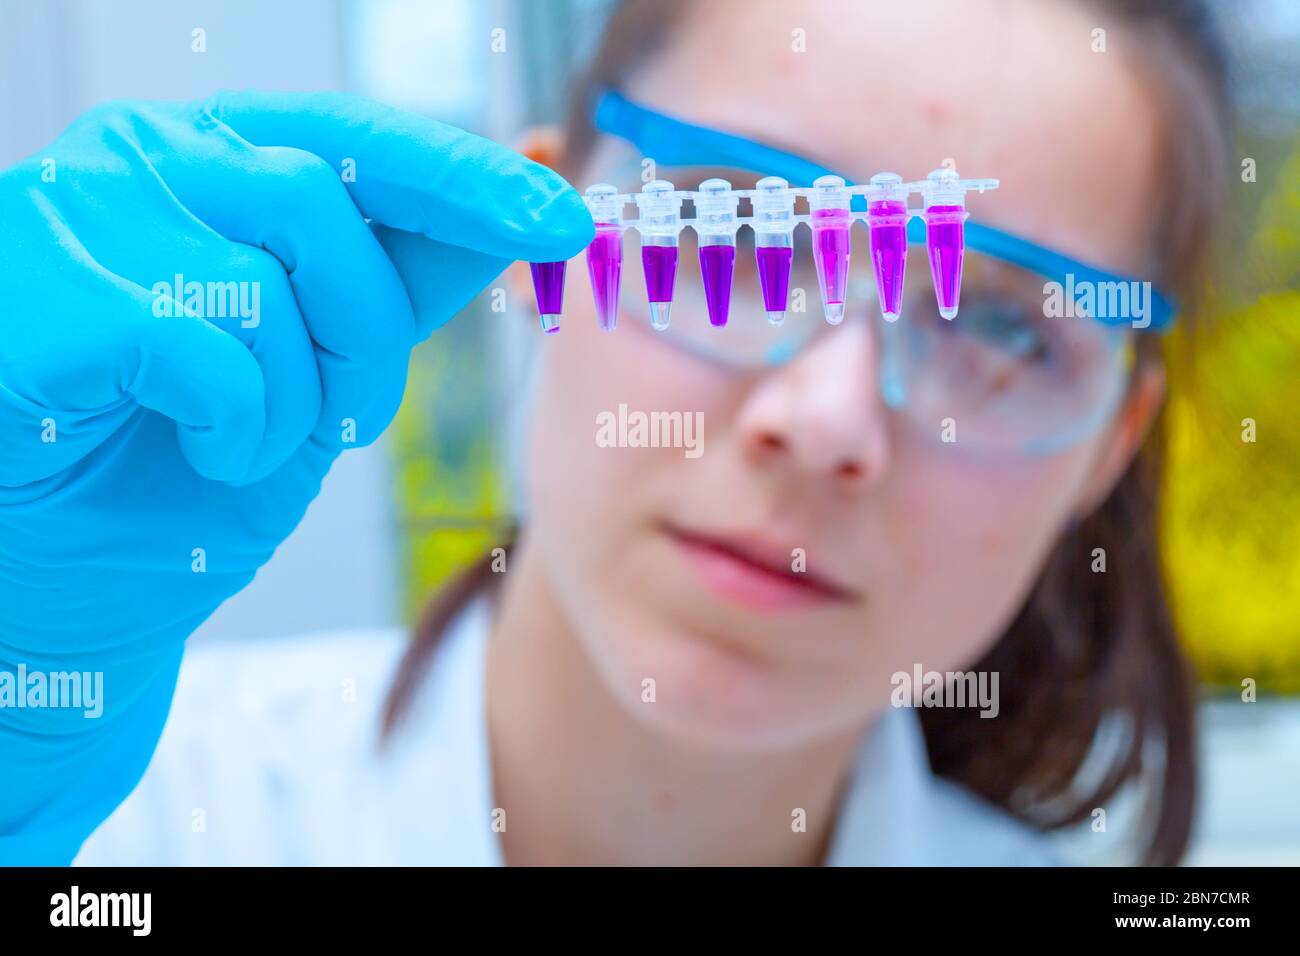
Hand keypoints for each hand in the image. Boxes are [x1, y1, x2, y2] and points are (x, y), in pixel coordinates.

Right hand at [0, 91, 592, 861]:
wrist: (80, 577)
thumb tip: (533, 174)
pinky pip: (194, 342)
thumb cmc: (191, 460)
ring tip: (248, 443)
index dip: (469, 181)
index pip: (363, 141)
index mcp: (221, 158)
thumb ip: (409, 272)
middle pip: (317, 204)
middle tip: (336, 420)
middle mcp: (146, 155)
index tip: (565, 222)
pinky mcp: (28, 287)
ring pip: (260, 279)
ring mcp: (75, 209)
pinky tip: (197, 448)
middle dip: (364, 337)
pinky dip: (229, 421)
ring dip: (292, 397)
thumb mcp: (327, 363)